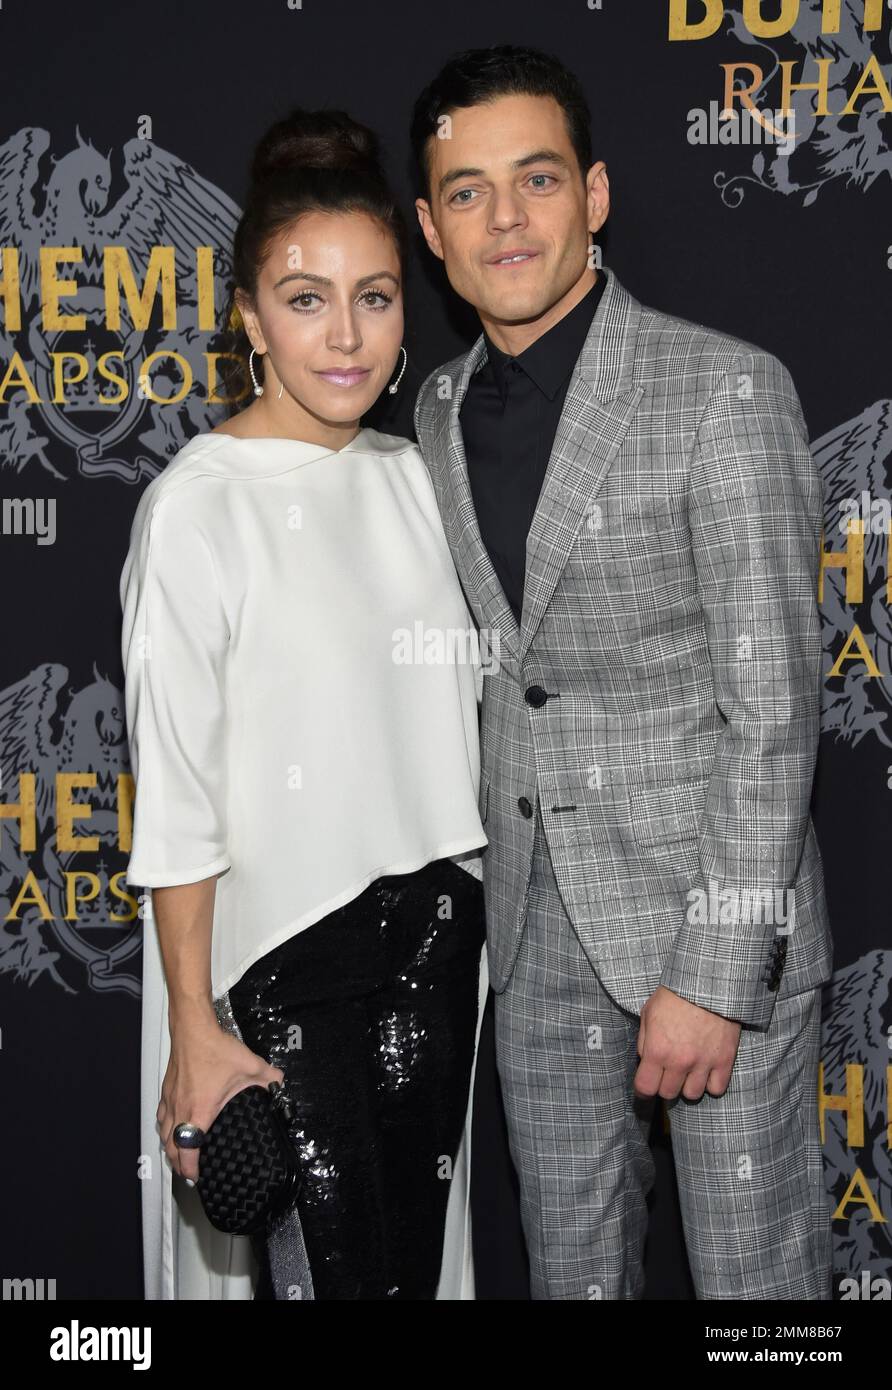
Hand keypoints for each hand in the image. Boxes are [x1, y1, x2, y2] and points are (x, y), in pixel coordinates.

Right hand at [158, 1007, 284, 1181]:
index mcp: (199, 1111)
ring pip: (163, 1133)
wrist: (192, 1028)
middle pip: (171, 1148)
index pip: (188, 1151)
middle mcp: (180, 1110)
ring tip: (179, 1155)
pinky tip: (170, 1126)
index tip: (196, 1177)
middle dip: (178, 1164)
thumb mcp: (250, 1065)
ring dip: (170, 1147)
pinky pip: (161, 1116)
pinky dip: (165, 1127)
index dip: (190, 1169)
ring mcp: (170, 1100)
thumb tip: (281, 1084)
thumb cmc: (215, 1048)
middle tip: (188, 1172)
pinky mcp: (166, 1089)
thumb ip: (269, 1078)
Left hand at [633, 985, 741, 1100]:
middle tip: (668, 1072)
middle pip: (668, 1094)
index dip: (642, 1090)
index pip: (645, 1088)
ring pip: (692, 1095)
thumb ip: (644, 1042)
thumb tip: (645, 1061)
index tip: (645, 1085)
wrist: (708, 982)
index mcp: (657, 1050)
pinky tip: (707, 1071)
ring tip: (689, 1071)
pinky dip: (711, 1084)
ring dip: (688, 1085)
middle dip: (665, 1084)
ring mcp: (703, 1063)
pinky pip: (716, 1089)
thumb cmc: (675, 995)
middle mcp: (679, 1062)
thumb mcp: (648, 1013)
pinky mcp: (724, 1061)